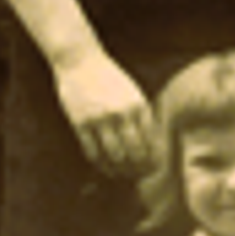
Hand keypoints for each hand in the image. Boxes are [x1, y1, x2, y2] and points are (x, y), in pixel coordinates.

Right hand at [53, 47, 158, 177]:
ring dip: (119, 169)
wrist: (80, 60)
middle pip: (135, 152)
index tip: (154, 168)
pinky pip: (92, 151)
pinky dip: (98, 163)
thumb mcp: (132, 91)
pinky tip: (102, 166)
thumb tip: (151, 141)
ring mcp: (100, 119)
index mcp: (138, 105)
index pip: (151, 140)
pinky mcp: (81, 123)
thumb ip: (141, 113)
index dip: (153, 158)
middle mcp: (122, 114)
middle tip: (138, 175)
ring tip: (120, 174)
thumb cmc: (108, 75)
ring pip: (114, 155)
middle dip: (138, 168)